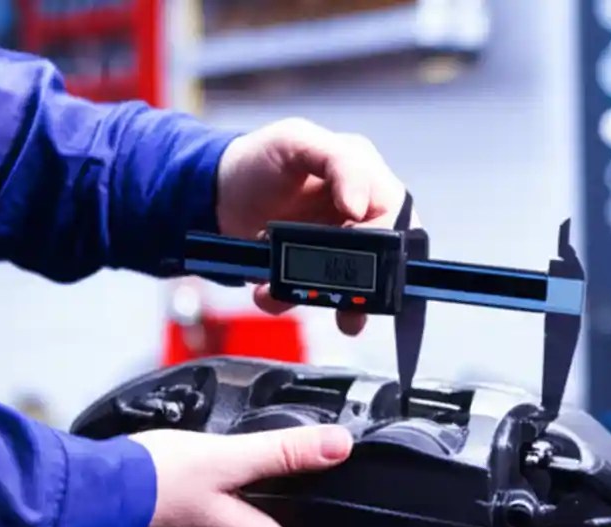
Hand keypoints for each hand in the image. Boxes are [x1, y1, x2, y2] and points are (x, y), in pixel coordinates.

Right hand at [125, 424, 352, 526]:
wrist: (78, 502)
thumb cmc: (150, 485)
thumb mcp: (227, 457)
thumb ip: (284, 452)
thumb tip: (338, 447)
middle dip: (282, 525)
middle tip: (292, 493)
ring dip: (241, 516)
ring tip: (244, 480)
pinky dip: (204, 515)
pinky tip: (192, 487)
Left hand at [216, 118, 418, 336]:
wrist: (214, 194)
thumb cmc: (258, 159)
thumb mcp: (297, 141)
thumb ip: (339, 163)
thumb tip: (359, 209)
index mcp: (366, 179)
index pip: (396, 217)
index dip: (382, 240)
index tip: (353, 251)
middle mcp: (361, 217)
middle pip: (384, 259)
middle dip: (363, 282)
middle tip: (341, 293)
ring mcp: (338, 249)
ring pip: (356, 287)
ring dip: (332, 301)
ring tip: (300, 298)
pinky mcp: (313, 273)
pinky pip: (317, 298)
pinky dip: (294, 300)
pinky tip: (271, 294)